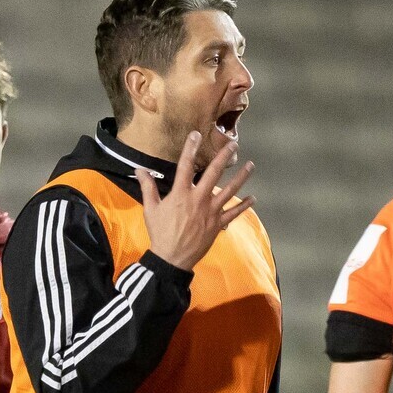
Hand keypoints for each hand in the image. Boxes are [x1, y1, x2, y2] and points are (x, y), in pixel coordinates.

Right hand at [137, 131, 255, 271]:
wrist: (172, 258)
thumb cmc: (160, 233)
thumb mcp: (150, 209)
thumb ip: (148, 187)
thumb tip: (139, 170)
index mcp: (181, 193)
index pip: (186, 165)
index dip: (190, 148)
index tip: (196, 134)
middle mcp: (198, 199)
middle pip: (214, 173)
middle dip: (224, 157)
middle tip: (233, 144)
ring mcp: (210, 212)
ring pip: (229, 191)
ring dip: (241, 178)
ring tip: (251, 165)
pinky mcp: (217, 224)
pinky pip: (233, 213)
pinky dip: (244, 206)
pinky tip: (253, 198)